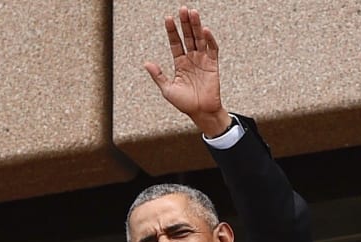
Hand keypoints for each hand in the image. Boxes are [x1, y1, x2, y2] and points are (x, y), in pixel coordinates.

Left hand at [145, 7, 230, 136]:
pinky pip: (212, 49)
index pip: (175, 43)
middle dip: (185, 23)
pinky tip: (205, 30)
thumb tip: (147, 63)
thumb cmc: (185, 104)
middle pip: (188, 37)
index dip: (172, 31)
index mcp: (180, 63)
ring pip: (199, 39)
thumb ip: (158, 75)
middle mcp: (191, 59)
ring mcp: (203, 61)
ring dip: (196, 26)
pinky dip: (209, 40)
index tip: (168, 19)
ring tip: (192, 13)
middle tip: (182, 9)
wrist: (201, 113)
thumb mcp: (167, 89)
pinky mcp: (213, 65)